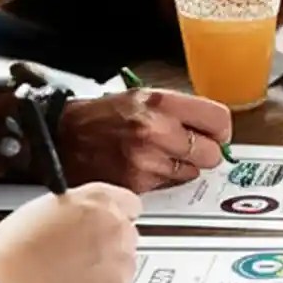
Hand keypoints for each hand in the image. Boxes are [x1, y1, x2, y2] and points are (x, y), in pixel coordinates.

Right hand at [0, 183, 141, 282]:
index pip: (129, 203)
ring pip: (125, 266)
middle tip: (80, 256)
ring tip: (71, 280)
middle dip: (108, 245)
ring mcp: (120, 263)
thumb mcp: (42, 209)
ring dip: (106, 272)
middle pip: (127, 235)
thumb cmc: (11, 252)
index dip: (115, 215)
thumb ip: (74, 209)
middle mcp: (115, 229)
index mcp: (97, 201)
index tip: (106, 225)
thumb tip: (79, 218)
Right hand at [57, 89, 231, 192]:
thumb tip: (214, 127)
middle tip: (189, 148)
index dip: (221, 130)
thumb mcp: (141, 98)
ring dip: (181, 167)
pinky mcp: (137, 185)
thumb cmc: (100, 117)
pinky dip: (161, 179)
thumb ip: (179, 110)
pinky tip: (143, 167)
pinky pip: (168, 185)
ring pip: (192, 173)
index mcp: (160, 103)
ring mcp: (147, 160)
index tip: (217, 134)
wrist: (60, 136)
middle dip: (205, 153)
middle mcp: (156, 130)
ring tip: (157, 155)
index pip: (218, 119)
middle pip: (212, 153)